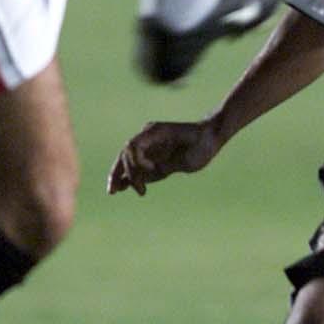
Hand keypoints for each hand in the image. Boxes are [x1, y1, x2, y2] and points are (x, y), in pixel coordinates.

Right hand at [107, 120, 223, 195]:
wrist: (211, 137)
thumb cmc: (202, 144)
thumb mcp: (188, 157)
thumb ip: (169, 164)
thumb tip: (153, 171)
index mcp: (155, 132)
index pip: (133, 146)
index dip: (136, 161)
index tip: (152, 170)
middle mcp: (149, 138)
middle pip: (125, 154)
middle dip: (119, 172)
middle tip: (116, 190)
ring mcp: (151, 148)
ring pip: (128, 161)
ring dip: (120, 175)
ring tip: (112, 191)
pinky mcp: (156, 158)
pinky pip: (138, 167)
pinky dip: (131, 177)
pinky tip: (121, 188)